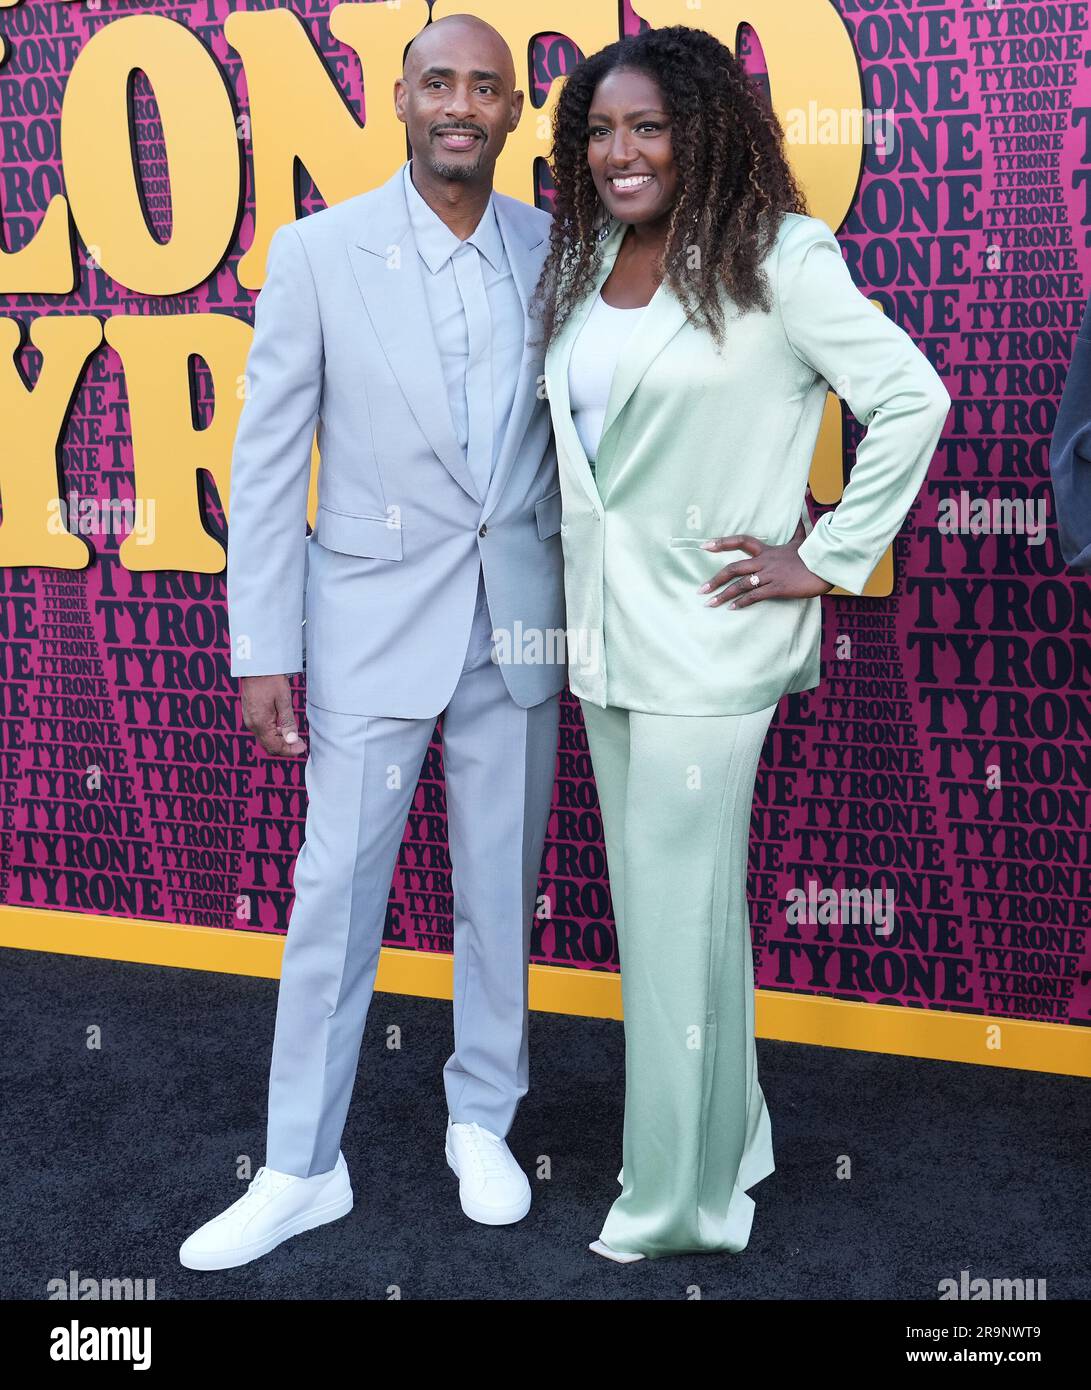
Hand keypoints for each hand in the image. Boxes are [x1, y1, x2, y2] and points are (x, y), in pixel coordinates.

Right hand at [240, 674, 307, 755]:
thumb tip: (292, 740)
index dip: (290, 751)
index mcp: (260, 722)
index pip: (275, 746)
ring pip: (265, 739)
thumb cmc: (270, 680)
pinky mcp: (249, 714)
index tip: (302, 748)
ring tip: (295, 736)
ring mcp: (249, 719)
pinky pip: (262, 730)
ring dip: (280, 741)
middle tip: (300, 743)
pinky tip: (284, 727)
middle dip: (285, 747)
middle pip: (269, 746)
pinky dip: (273, 733)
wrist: (256, 666)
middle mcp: (252, 724)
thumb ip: (288, 722)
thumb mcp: (284, 700)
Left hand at [698, 519, 833, 607]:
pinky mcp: (778, 588)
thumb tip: (805, 494)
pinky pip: (755, 595)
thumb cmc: (813, 553)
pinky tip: (732, 608)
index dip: (722, 542)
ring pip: (741, 584)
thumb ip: (797, 523)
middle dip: (715, 579)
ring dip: (723, 595)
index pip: (741, 541)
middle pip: (734, 568)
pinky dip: (742, 602)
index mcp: (767, 550)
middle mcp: (765, 562)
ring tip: (709, 603)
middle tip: (701, 589)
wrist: (827, 566)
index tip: (704, 545)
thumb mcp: (803, 537)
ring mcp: (770, 575)